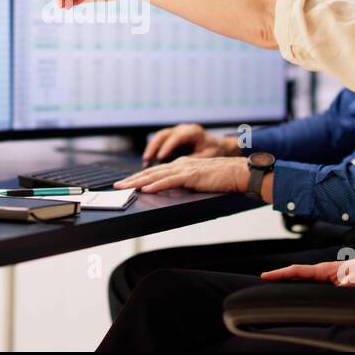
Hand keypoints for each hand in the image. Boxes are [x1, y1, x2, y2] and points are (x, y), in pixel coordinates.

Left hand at [112, 156, 248, 194]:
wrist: (238, 172)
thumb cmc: (222, 178)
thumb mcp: (199, 180)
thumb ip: (185, 182)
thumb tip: (172, 190)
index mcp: (181, 165)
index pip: (155, 172)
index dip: (139, 177)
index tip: (126, 183)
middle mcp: (180, 164)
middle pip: (151, 172)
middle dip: (132, 179)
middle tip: (116, 185)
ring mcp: (185, 169)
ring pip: (156, 175)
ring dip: (138, 181)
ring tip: (125, 187)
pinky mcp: (191, 176)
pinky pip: (170, 181)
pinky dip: (156, 185)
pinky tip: (146, 189)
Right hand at [142, 123, 240, 162]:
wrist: (217, 145)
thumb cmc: (214, 151)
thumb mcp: (207, 156)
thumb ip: (193, 160)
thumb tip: (179, 168)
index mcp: (193, 132)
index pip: (177, 138)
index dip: (167, 147)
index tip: (160, 158)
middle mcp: (182, 129)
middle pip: (163, 135)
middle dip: (153, 147)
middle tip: (147, 159)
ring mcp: (176, 131)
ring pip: (159, 137)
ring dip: (151, 149)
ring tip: (145, 161)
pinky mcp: (172, 137)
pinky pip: (159, 141)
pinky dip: (153, 150)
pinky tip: (149, 160)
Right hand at [260, 252, 354, 286]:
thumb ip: (343, 289)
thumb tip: (334, 295)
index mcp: (324, 269)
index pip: (297, 271)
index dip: (280, 274)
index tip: (265, 276)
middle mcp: (322, 272)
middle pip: (296, 275)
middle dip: (279, 277)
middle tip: (262, 282)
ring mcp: (326, 277)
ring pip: (302, 280)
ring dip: (289, 282)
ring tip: (273, 289)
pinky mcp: (331, 283)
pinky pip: (311, 285)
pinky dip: (300, 287)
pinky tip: (296, 294)